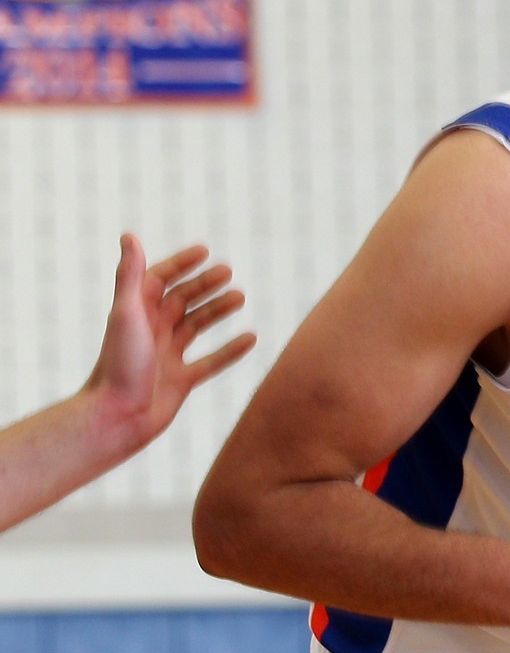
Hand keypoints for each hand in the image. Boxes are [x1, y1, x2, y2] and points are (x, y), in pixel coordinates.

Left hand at [83, 235, 255, 454]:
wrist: (117, 417)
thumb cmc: (118, 365)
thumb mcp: (126, 314)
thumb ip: (129, 276)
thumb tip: (129, 235)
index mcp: (136, 313)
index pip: (159, 279)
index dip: (180, 264)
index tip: (205, 252)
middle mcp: (152, 331)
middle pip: (182, 300)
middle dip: (205, 285)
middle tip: (229, 273)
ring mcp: (167, 356)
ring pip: (198, 326)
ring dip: (219, 311)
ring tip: (241, 298)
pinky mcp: (182, 380)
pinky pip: (212, 361)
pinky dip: (231, 350)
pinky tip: (251, 338)